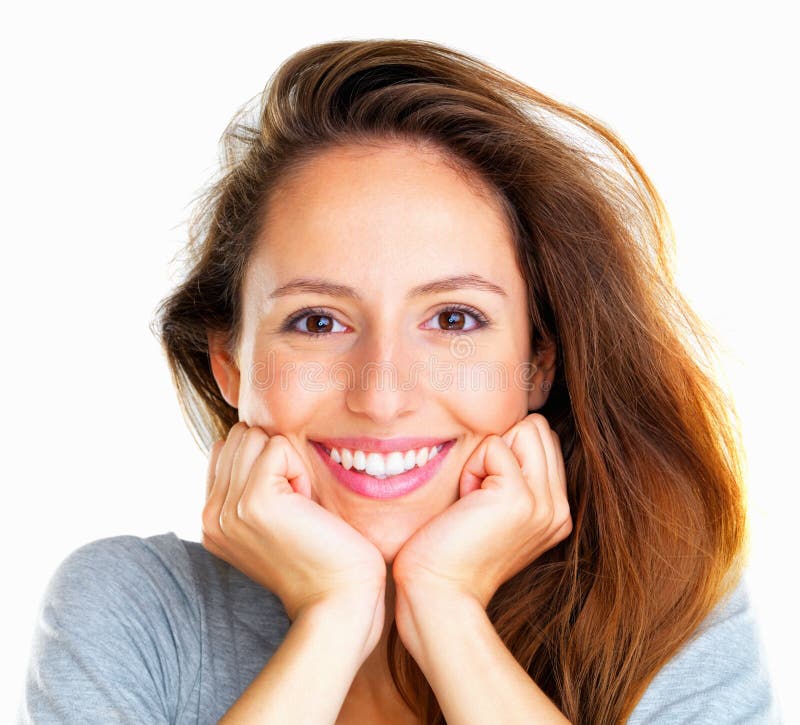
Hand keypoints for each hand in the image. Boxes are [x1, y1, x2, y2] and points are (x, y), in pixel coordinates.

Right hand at [202, 422, 386, 639]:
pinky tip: (307, 506)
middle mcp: (210, 516)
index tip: (286, 503)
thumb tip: (251, 437)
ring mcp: (227, 509)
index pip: (226, 449)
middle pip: (238, 437)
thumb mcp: (274, 520)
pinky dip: (300, 469)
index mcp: (212, 520)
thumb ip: (250, 486)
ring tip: (300, 505)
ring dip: (288, 462)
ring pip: (254, 436)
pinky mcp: (254, 501)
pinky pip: (277, 446)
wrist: (338, 600)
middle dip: (275, 458)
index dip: (265, 463)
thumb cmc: (322, 557)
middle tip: (296, 504)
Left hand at [392, 413, 571, 610]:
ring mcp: (545, 503)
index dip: (506, 452)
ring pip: (526, 429)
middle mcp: (559, 508)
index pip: (543, 440)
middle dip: (501, 448)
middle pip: (539, 429)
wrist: (439, 593)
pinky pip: (495, 445)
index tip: (483, 494)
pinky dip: (472, 467)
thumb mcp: (494, 512)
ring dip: (487, 456)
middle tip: (477, 494)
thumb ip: (513, 477)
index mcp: (557, 511)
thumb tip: (508, 433)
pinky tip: (465, 503)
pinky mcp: (520, 498)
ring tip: (473, 498)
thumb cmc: (451, 550)